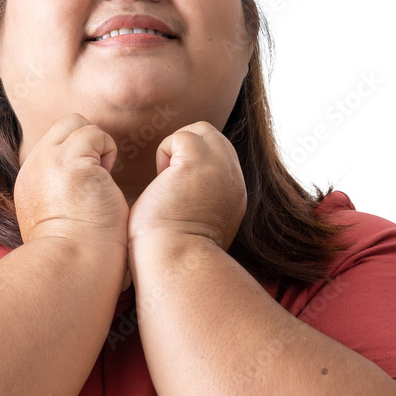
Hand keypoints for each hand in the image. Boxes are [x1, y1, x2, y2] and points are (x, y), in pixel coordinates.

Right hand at [14, 114, 128, 257]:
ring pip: (77, 124)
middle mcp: (33, 167)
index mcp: (29, 183)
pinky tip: (107, 181)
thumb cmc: (77, 254)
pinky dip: (108, 151)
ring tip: (102, 181)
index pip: (53, 147)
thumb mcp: (56, 220)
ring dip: (98, 146)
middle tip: (99, 177)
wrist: (74, 267)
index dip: (77, 156)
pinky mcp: (72, 163)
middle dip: (87, 142)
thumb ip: (61, 194)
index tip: (89, 187)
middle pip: (62, 126)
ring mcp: (49, 162)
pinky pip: (96, 134)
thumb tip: (87, 185)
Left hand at [127, 122, 245, 254]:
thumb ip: (198, 202)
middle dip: (187, 150)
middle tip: (169, 183)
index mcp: (234, 197)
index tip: (177, 192)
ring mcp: (220, 170)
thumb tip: (174, 193)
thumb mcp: (197, 225)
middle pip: (214, 138)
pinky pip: (181, 137)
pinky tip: (161, 182)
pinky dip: (164, 153)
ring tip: (166, 182)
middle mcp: (233, 181)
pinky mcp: (197, 164)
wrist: (175, 264)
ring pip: (201, 131)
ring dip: (177, 149)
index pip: (220, 159)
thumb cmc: (173, 254)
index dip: (194, 164)